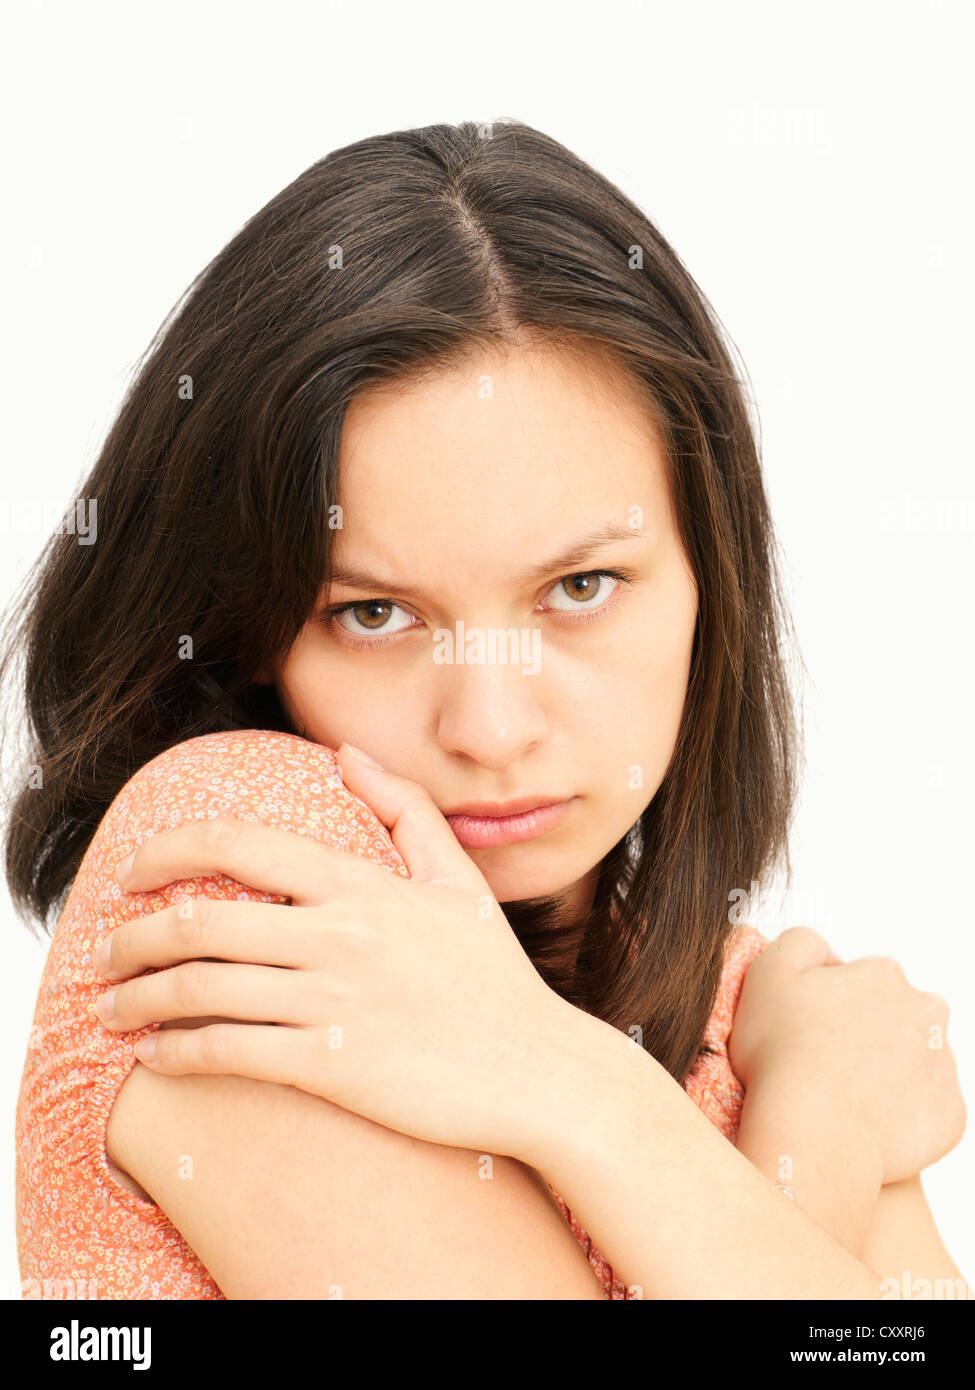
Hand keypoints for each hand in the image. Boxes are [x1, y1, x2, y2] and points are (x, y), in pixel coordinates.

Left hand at [94, 742, 571, 1157]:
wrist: (539, 1071)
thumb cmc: (496, 978)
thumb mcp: (458, 881)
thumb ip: (404, 810)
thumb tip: (348, 753)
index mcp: (362, 885)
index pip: (243, 845)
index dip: (171, 849)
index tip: (134, 868)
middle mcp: (339, 936)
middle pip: (199, 921)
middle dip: (131, 934)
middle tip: (104, 949)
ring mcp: (334, 1001)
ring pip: (201, 990)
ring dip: (136, 998)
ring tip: (111, 1008)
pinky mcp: (332, 1066)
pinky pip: (229, 1053)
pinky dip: (176, 1053)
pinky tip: (155, 1056)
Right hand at [728, 926, 966, 1184]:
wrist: (813, 1133)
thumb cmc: (784, 1053)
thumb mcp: (768, 971)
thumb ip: (801, 942)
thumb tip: (826, 954)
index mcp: (885, 976)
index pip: (862, 981)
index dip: (831, 1003)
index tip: (808, 1029)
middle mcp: (927, 1014)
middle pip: (896, 1018)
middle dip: (869, 1033)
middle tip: (827, 1062)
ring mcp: (944, 1066)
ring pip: (914, 1063)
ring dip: (887, 1073)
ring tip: (844, 1096)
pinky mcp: (950, 1116)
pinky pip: (926, 1111)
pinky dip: (901, 1116)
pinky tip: (865, 1123)